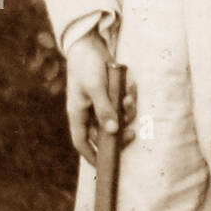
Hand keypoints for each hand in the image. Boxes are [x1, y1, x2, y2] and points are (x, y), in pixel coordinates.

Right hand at [65, 35, 136, 164]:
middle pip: (105, 133)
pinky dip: (129, 98)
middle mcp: (88, 112)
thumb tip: (113, 131)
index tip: (105, 166)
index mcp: (78, 114)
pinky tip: (131, 88)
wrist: (90, 44)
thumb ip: (105, 109)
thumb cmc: (87, 66)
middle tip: (132, 133)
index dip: (92, 156)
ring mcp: (100, 103)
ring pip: (117, 118)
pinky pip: (123, 104)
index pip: (82, 142)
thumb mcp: (96, 88)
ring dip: (127, 112)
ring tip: (129, 98)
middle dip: (120, 133)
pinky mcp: (110, 95)